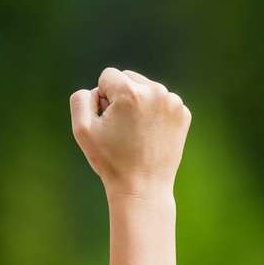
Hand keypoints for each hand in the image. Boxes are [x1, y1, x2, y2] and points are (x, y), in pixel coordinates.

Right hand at [70, 68, 190, 199]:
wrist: (143, 188)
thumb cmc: (110, 160)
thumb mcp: (82, 130)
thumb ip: (80, 99)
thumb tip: (98, 90)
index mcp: (130, 92)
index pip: (108, 76)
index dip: (102, 99)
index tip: (109, 122)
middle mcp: (155, 91)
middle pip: (129, 78)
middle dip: (121, 97)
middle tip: (122, 129)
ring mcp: (173, 102)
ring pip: (146, 89)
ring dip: (139, 104)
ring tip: (137, 133)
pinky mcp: (183, 113)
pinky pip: (162, 102)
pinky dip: (155, 114)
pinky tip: (151, 135)